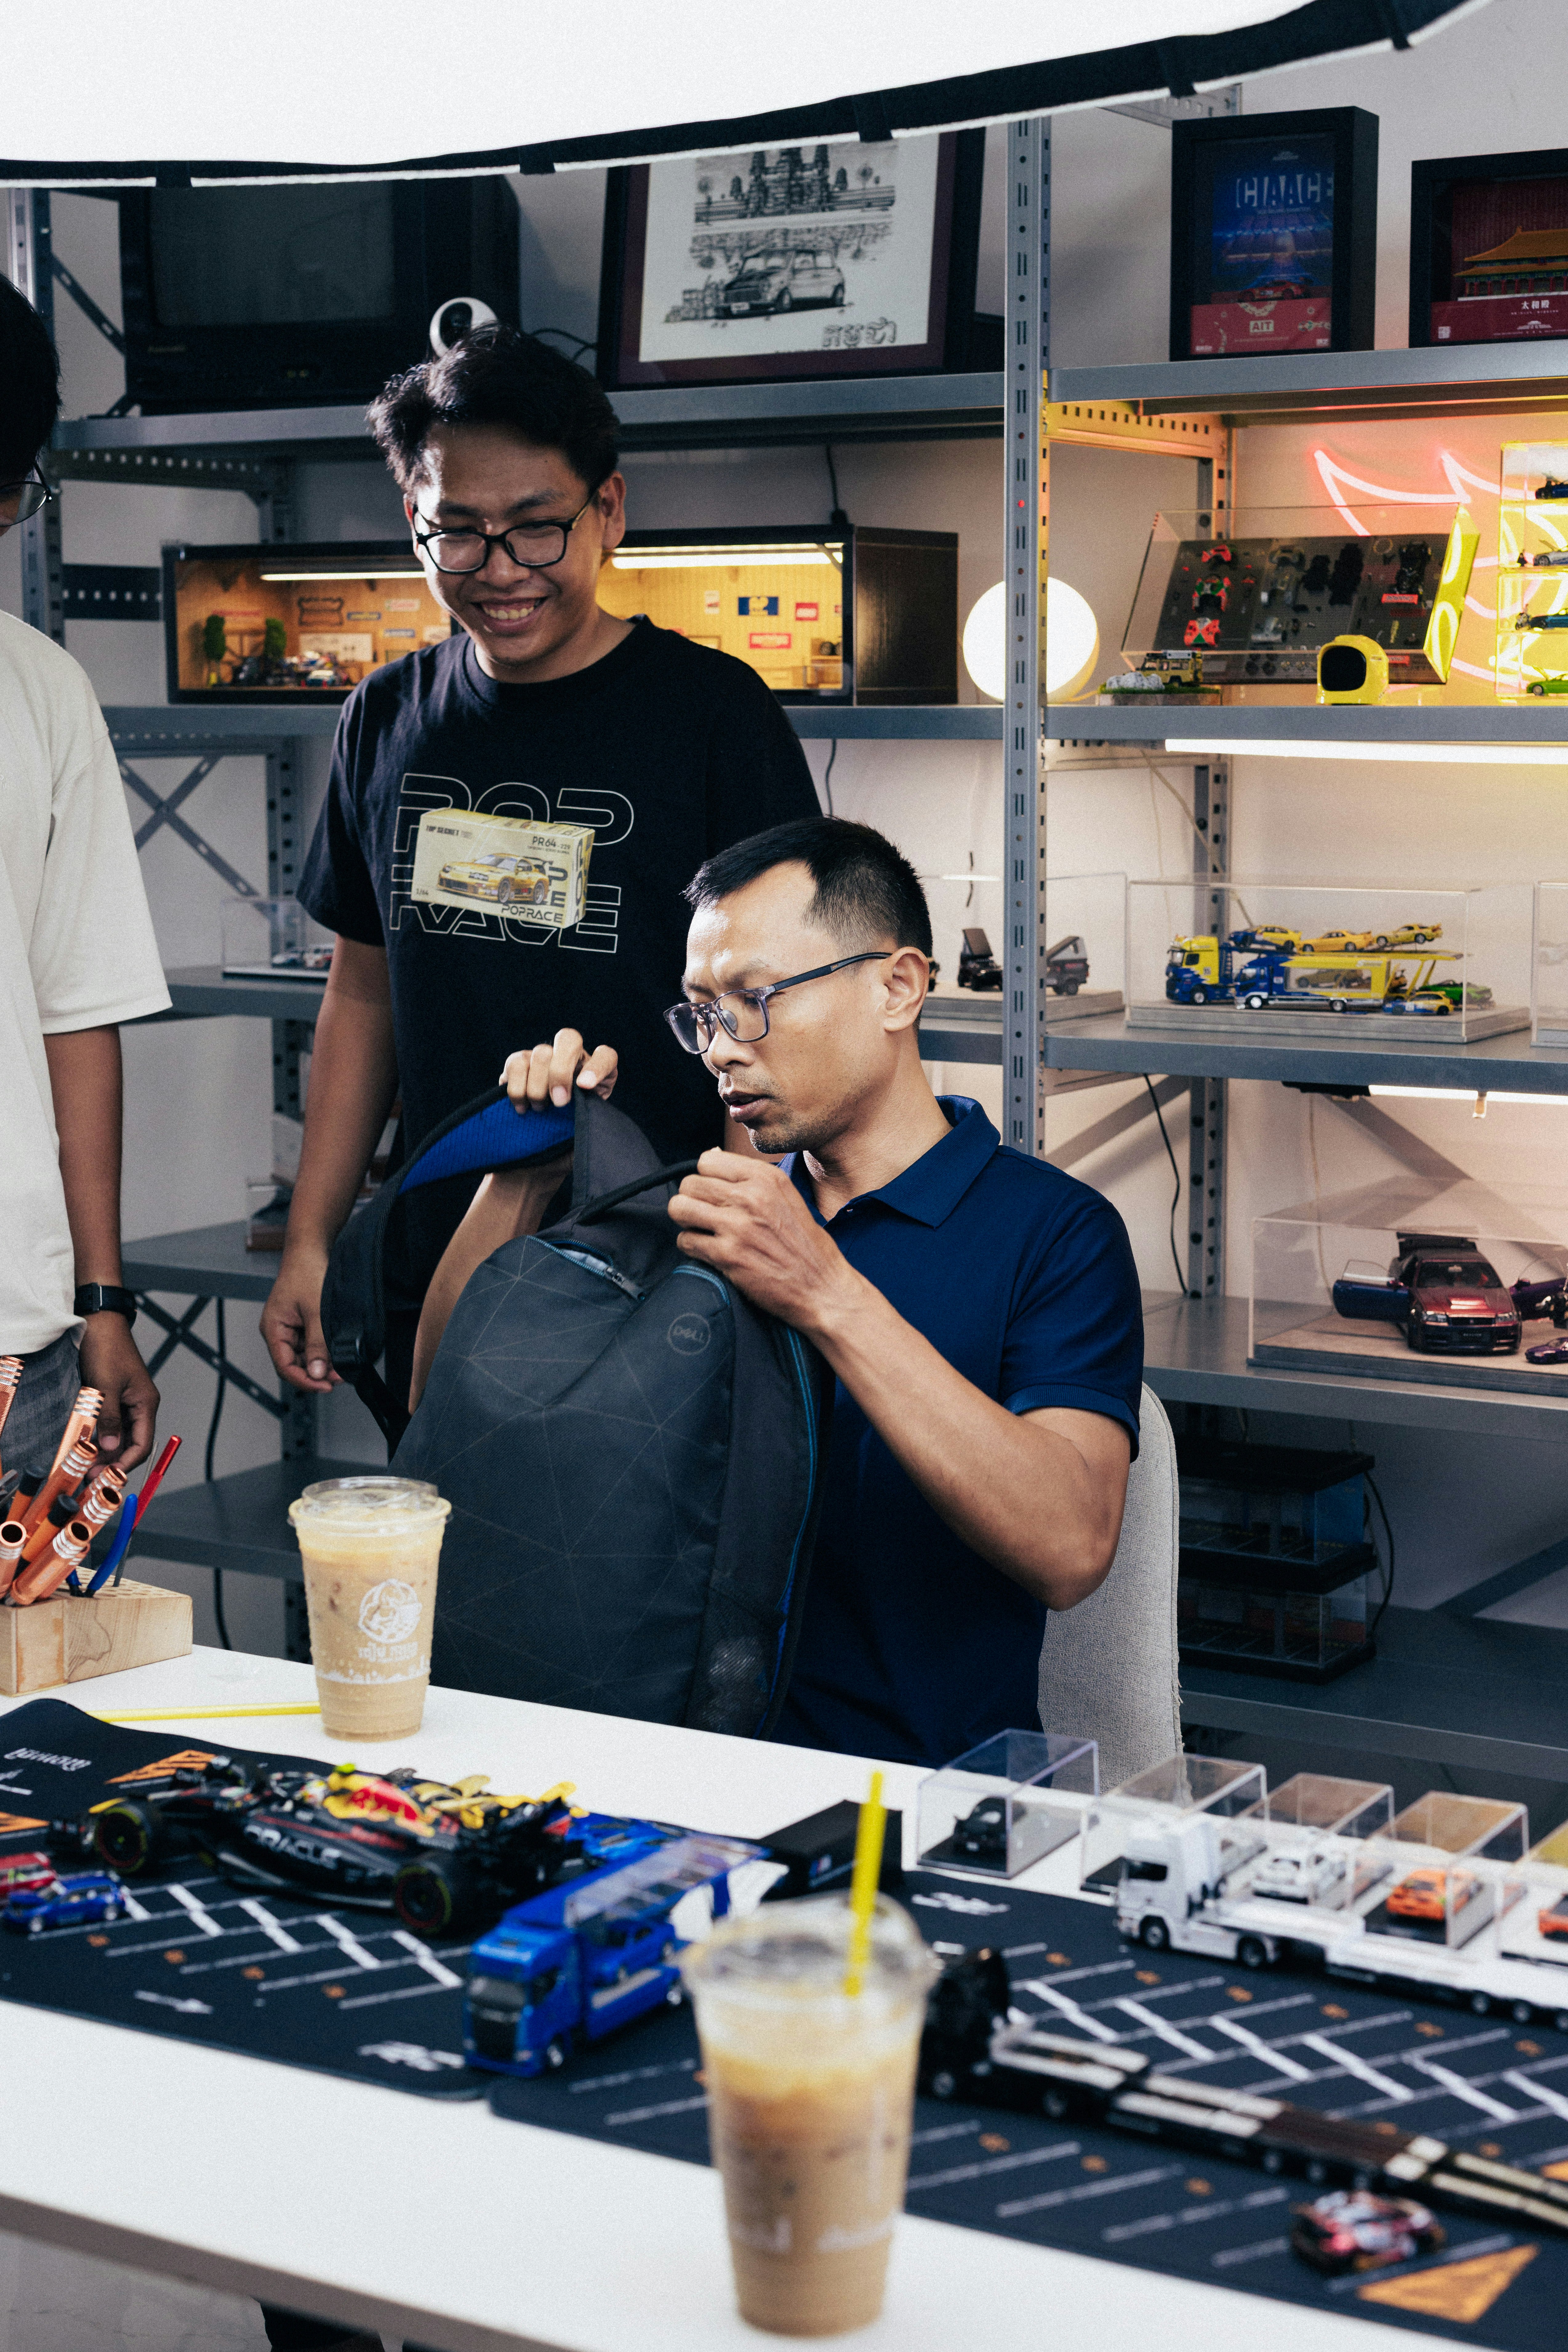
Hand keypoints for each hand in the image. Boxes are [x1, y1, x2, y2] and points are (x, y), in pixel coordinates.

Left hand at [76, 1314, 158, 1472]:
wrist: (99, 1323)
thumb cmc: (107, 1348)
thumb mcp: (105, 1385)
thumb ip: (109, 1418)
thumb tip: (110, 1447)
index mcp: (146, 1402)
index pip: (143, 1444)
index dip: (127, 1463)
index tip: (108, 1476)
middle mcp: (139, 1405)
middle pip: (132, 1443)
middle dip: (114, 1462)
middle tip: (92, 1474)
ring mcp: (126, 1402)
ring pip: (120, 1436)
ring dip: (106, 1452)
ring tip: (87, 1464)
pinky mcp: (113, 1399)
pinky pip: (110, 1425)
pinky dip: (100, 1437)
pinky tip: (88, 1445)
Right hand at [261, 1244, 338, 1394]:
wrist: (311, 1249)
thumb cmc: (307, 1272)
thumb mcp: (316, 1311)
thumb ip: (317, 1344)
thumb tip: (316, 1373)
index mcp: (273, 1329)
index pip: (284, 1366)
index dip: (304, 1380)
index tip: (325, 1386)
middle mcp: (279, 1331)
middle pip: (294, 1364)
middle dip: (316, 1373)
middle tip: (340, 1377)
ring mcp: (291, 1328)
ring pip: (305, 1356)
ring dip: (322, 1363)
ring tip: (342, 1366)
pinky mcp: (303, 1323)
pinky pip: (312, 1344)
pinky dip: (324, 1350)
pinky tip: (338, 1352)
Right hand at [500, 1030, 616, 1112]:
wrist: (552, 1122)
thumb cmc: (575, 1116)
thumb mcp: (588, 1113)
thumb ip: (589, 1107)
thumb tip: (571, 1106)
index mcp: (597, 1065)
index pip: (605, 1056)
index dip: (596, 1067)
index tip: (585, 1087)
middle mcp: (572, 1052)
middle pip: (568, 1039)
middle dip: (561, 1072)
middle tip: (558, 1102)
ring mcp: (545, 1053)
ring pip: (541, 1054)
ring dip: (538, 1086)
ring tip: (540, 1108)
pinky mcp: (520, 1060)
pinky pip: (515, 1064)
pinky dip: (517, 1088)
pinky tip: (522, 1106)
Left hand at [665, 1151, 864, 1334]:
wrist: (822, 1287)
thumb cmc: (806, 1245)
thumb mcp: (786, 1196)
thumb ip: (751, 1178)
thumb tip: (711, 1156)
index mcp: (766, 1178)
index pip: (707, 1160)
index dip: (706, 1178)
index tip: (713, 1192)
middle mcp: (750, 1196)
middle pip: (690, 1183)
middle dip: (692, 1199)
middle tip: (704, 1214)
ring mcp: (737, 1226)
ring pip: (680, 1208)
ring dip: (686, 1220)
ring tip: (700, 1229)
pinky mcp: (727, 1256)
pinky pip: (685, 1240)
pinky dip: (690, 1246)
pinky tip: (707, 1250)